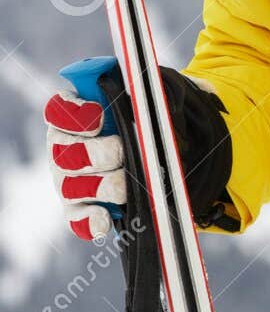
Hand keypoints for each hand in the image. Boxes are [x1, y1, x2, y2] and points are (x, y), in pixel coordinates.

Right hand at [45, 61, 233, 240]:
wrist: (169, 154)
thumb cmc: (154, 119)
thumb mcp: (158, 98)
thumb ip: (153, 90)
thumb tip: (151, 93)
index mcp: (75, 115)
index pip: (57, 111)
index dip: (73, 114)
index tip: (98, 116)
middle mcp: (64, 147)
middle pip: (61, 152)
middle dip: (93, 153)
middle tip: (120, 150)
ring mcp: (69, 180)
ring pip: (69, 187)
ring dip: (100, 186)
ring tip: (124, 186)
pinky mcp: (80, 208)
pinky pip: (77, 220)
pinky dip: (89, 221)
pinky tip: (104, 220)